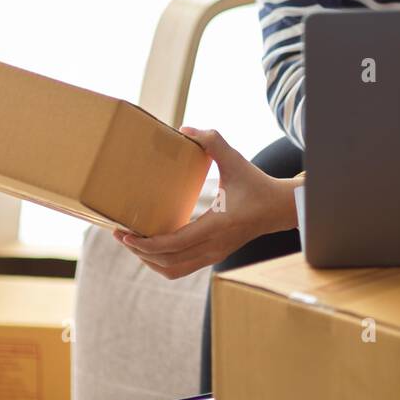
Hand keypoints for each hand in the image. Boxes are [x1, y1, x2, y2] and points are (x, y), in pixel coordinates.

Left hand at [111, 127, 298, 279]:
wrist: (279, 209)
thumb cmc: (257, 185)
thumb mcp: (236, 161)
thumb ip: (213, 142)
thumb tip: (185, 129)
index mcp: (216, 226)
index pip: (173, 244)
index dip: (145, 243)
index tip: (124, 233)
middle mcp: (214, 246)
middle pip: (166, 261)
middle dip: (139, 251)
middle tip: (120, 235)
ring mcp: (214, 254)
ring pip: (172, 270)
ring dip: (149, 260)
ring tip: (133, 243)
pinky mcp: (214, 256)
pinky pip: (182, 268)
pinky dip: (162, 263)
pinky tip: (153, 248)